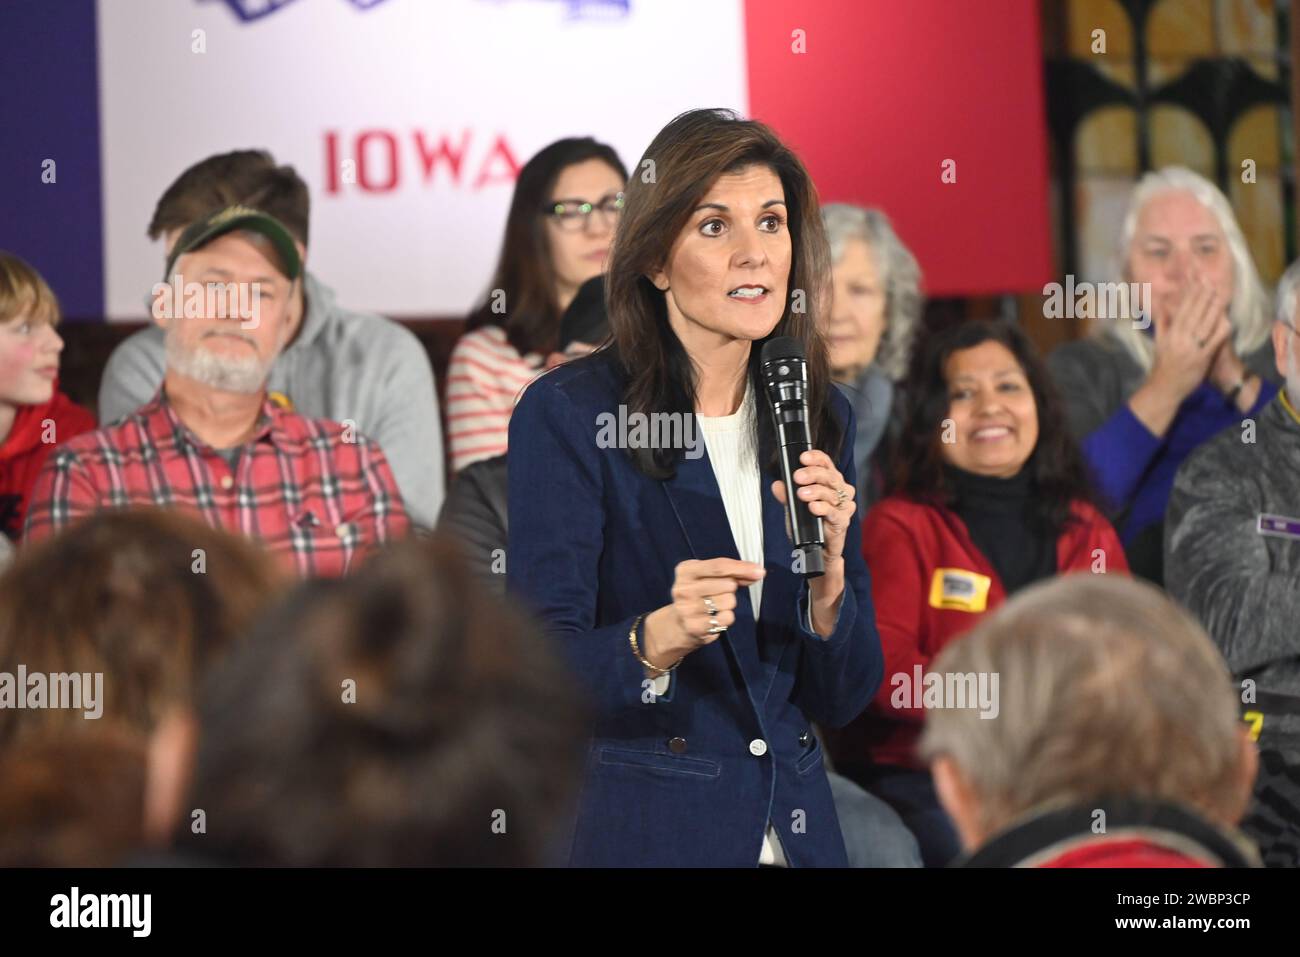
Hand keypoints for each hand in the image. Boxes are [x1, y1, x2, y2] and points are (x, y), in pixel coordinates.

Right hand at [641, 558, 765, 669]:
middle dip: (731, 588)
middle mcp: (683, 589)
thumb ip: (732, 572)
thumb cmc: (699, 595)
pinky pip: (727, 617)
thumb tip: (757, 572)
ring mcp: (687, 609)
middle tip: (719, 593)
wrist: (678, 624)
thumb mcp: (709, 577)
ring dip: (729, 604)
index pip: (719, 566)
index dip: (742, 568)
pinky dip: (727, 617)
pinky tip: (715, 618)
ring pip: (729, 601)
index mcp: (685, 570)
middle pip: (727, 583)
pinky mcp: (695, 627)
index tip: (759, 571)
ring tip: (715, 606)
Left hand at [771, 449, 855, 632]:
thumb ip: (786, 496)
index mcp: (829, 482)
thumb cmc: (809, 525)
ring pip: (832, 492)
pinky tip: (812, 507)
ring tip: (801, 494)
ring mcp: (844, 506)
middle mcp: (840, 490)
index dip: (816, 458)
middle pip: (830, 475)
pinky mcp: (843, 521)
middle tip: (797, 476)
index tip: (802, 458)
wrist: (817, 551)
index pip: (826, 463)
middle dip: (812, 474)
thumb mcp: (793, 508)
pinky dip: (822, 508)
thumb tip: (777, 485)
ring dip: (815, 491)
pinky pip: (834, 512)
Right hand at [1130, 278, 1231, 435]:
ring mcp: (1191, 348)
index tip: (1198, 282)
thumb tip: (1161, 306)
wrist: (1164, 388)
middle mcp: (1180, 339)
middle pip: (1194, 314)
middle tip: (1212, 281)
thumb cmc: (1162, 366)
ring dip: (1213, 309)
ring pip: (1204, 325)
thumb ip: (1162, 324)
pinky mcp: (1201, 359)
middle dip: (1203, 297)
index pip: (1182, 311)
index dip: (1191, 296)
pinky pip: (1212, 342)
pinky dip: (1220, 331)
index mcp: (1170, 334)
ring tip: (1220, 295)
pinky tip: (1227, 321)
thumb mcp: (1159, 343)